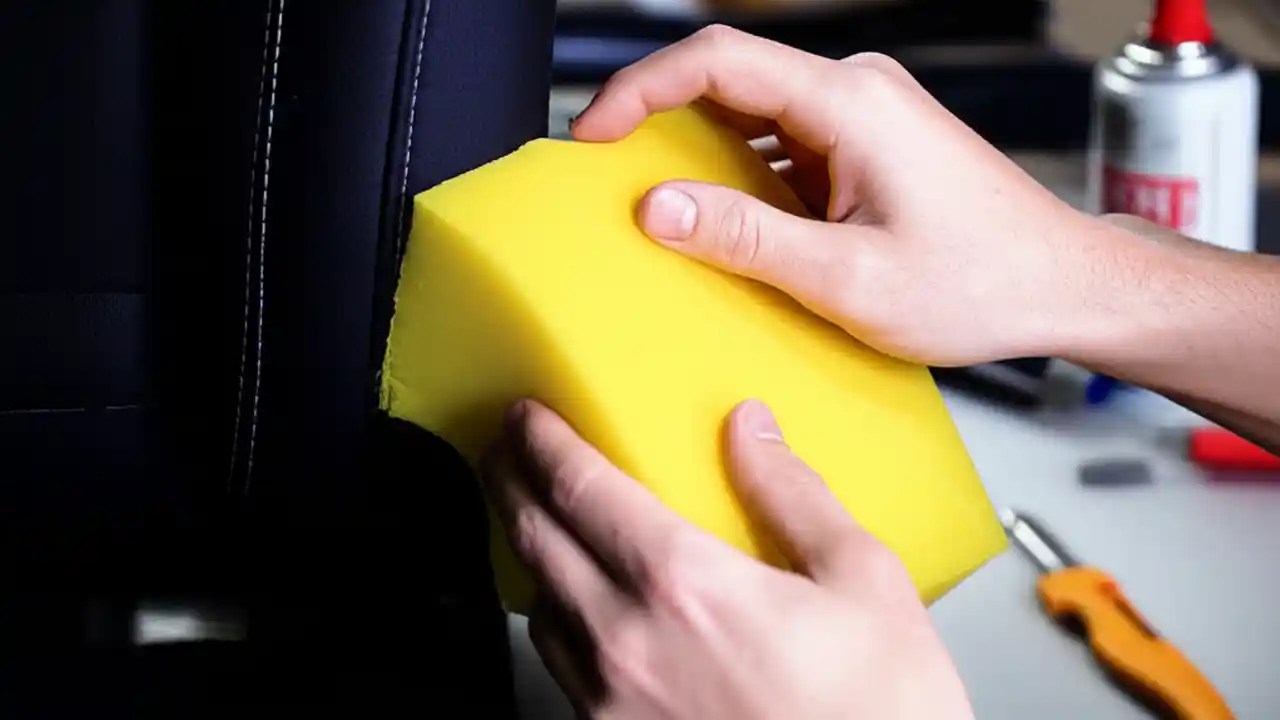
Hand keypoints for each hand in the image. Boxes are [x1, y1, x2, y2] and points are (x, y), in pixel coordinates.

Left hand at [482, 398, 973, 718]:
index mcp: (685, 584)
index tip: (529, 415)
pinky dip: (553, 613)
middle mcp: (627, 641)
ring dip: (527, 545)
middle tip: (512, 448)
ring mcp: (609, 699)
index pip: (578, 487)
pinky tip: (576, 602)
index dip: (540, 440)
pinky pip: (558, 662)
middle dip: (510, 478)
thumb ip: (793, 494)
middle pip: (534, 535)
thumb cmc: (878, 714)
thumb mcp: (862, 581)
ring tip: (541, 517)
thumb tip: (754, 431)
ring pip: (535, 601)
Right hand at [572, 26, 1123, 365]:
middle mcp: (856, 92)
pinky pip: (782, 144)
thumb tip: (657, 207)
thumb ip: (746, 239)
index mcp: (850, 104)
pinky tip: (724, 227)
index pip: (715, 62)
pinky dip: (741, 178)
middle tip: (608, 180)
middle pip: (726, 82)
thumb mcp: (849, 278)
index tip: (591, 135)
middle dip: (657, 125)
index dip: (638, 91)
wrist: (1064, 288)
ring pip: (751, 115)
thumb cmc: (984, 282)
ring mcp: (863, 116)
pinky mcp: (867, 145)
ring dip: (699, 157)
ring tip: (659, 213)